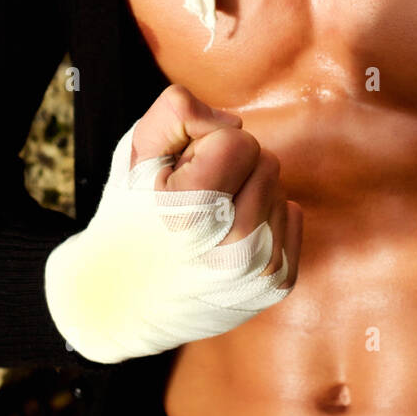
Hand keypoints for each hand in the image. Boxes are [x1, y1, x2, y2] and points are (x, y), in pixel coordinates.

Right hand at [132, 84, 301, 281]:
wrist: (124, 303)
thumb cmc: (132, 215)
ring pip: (278, 187)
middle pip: (266, 161)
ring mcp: (259, 273)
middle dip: (232, 170)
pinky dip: (264, 218)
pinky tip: (229, 241)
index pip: (238, 141)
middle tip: (194, 203)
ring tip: (209, 224)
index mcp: (192, 216)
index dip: (204, 150)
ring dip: (247, 194)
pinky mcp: (277, 286)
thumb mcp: (137, 153)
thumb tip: (235, 124)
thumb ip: (177, 112)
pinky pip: (292, 215)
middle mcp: (233, 251)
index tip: (180, 180)